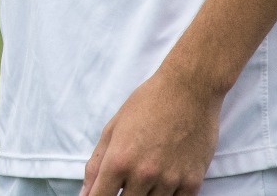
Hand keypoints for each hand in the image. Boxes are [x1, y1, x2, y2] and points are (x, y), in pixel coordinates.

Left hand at [81, 66, 223, 195]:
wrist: (189, 90)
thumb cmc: (147, 104)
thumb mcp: (112, 129)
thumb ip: (96, 165)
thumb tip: (84, 194)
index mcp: (118, 160)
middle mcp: (143, 174)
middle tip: (124, 183)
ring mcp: (170, 180)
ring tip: (145, 176)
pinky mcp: (193, 182)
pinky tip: (162, 185)